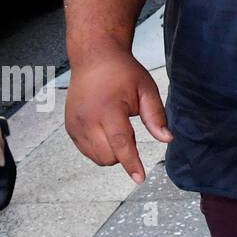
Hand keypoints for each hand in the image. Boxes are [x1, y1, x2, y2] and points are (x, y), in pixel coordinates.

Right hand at [65, 48, 171, 182]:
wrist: (94, 58)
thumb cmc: (122, 72)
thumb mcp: (146, 89)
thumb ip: (156, 116)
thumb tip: (167, 139)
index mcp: (108, 109)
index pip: (121, 144)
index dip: (132, 163)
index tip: (140, 178)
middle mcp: (87, 120)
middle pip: (107, 157)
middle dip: (123, 154)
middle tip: (130, 129)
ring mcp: (74, 125)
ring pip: (96, 157)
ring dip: (111, 152)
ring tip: (117, 126)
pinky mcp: (69, 127)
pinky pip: (86, 150)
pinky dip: (99, 148)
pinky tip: (105, 129)